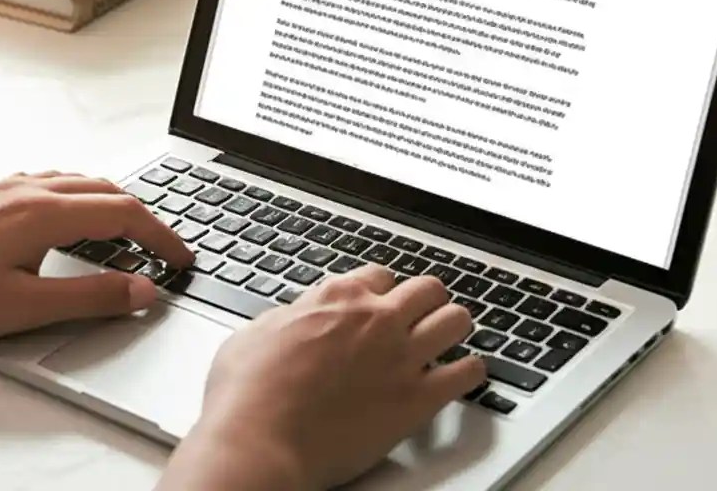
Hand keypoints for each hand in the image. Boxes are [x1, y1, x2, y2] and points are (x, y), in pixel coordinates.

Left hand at [0, 171, 191, 367]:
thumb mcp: (27, 307)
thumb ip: (92, 297)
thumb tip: (142, 291)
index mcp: (46, 212)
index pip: (126, 214)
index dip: (162, 237)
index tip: (180, 259)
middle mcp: (30, 190)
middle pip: (108, 190)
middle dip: (144, 218)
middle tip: (161, 250)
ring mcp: (7, 188)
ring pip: (79, 181)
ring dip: (111, 203)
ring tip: (125, 235)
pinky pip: (49, 181)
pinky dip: (78, 197)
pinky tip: (68, 220)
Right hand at [159, 265, 486, 490]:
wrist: (258, 440)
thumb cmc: (246, 394)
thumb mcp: (255, 333)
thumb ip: (289, 319)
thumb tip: (294, 319)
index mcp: (338, 296)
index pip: (381, 276)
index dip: (381, 294)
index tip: (379, 308)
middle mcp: (377, 318)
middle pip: (426, 289)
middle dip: (425, 303)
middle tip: (421, 320)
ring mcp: (402, 356)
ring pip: (456, 319)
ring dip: (452, 328)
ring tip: (447, 341)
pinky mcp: (418, 400)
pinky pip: (468, 373)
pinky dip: (469, 373)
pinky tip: (462, 378)